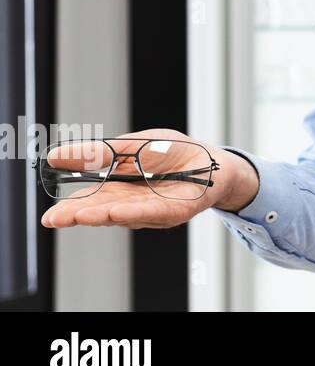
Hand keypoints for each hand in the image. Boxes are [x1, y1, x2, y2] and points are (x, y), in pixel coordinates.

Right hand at [39, 128, 258, 230]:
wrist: (213, 159)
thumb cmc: (172, 152)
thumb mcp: (131, 146)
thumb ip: (99, 152)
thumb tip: (56, 154)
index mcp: (118, 189)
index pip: (89, 201)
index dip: (69, 209)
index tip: (50, 216)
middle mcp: (131, 204)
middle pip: (101, 212)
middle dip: (78, 216)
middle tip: (54, 219)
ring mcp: (152, 210)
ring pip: (123, 213)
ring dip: (101, 215)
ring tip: (79, 215)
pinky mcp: (175, 211)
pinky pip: (152, 212)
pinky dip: (133, 211)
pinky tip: (115, 212)